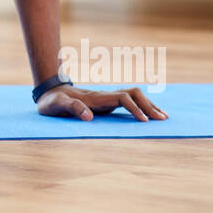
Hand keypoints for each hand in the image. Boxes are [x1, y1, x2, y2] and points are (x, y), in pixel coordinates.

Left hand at [36, 85, 167, 121]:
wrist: (49, 91)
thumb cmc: (52, 101)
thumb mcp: (56, 105)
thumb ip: (71, 108)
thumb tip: (89, 117)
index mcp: (96, 97)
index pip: (122, 98)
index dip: (134, 108)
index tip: (144, 121)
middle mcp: (105, 95)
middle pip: (134, 94)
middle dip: (149, 106)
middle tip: (162, 120)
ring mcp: (107, 98)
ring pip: (134, 96)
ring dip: (148, 105)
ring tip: (162, 117)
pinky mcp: (107, 102)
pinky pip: (129, 102)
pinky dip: (141, 107)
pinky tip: (149, 115)